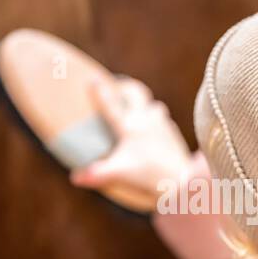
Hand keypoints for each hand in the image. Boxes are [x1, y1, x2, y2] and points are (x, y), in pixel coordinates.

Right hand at [70, 76, 191, 208]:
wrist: (182, 180)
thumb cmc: (149, 174)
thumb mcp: (119, 174)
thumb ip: (96, 174)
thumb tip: (75, 177)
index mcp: (129, 126)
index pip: (111, 105)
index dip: (100, 91)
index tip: (94, 79)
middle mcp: (146, 120)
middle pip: (138, 94)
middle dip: (129, 90)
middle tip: (123, 89)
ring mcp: (163, 125)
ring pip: (155, 106)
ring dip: (147, 108)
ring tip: (141, 114)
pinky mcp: (174, 134)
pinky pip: (166, 122)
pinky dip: (159, 124)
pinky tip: (158, 134)